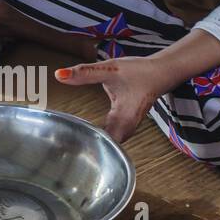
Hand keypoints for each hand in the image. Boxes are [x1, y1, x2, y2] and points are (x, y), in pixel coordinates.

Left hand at [55, 55, 169, 141]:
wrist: (160, 72)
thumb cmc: (140, 72)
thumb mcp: (109, 70)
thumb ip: (84, 73)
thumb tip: (59, 74)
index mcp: (123, 121)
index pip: (101, 144)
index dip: (83, 146)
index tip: (64, 145)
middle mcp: (125, 129)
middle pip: (102, 148)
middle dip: (83, 148)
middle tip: (60, 145)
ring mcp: (125, 129)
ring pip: (106, 143)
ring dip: (90, 142)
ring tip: (68, 141)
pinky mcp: (123, 124)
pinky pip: (108, 136)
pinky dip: (96, 134)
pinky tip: (84, 131)